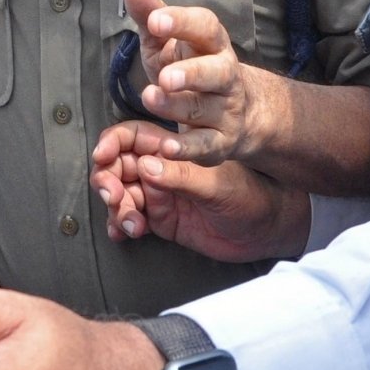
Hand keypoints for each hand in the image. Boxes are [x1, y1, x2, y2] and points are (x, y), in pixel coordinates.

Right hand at [91, 125, 309, 261]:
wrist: (268, 232)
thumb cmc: (252, 197)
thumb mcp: (218, 185)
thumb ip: (182, 176)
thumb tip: (146, 165)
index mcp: (173, 149)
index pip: (132, 137)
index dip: (112, 143)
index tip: (102, 157)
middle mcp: (161, 168)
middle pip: (118, 166)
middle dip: (108, 179)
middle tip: (114, 197)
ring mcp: (159, 195)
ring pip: (121, 194)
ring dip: (116, 206)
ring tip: (129, 223)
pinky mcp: (161, 220)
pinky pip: (130, 218)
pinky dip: (120, 225)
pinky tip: (122, 233)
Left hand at [127, 0, 260, 166]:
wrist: (237, 113)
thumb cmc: (191, 68)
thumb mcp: (168, 42)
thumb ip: (151, 15)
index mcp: (212, 44)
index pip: (205, 27)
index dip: (182, 23)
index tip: (156, 20)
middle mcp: (225, 76)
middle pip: (216, 72)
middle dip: (192, 72)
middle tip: (165, 75)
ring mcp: (225, 110)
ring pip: (204, 108)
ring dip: (177, 105)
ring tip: (150, 97)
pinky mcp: (219, 142)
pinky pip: (203, 146)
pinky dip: (185, 148)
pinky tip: (164, 147)